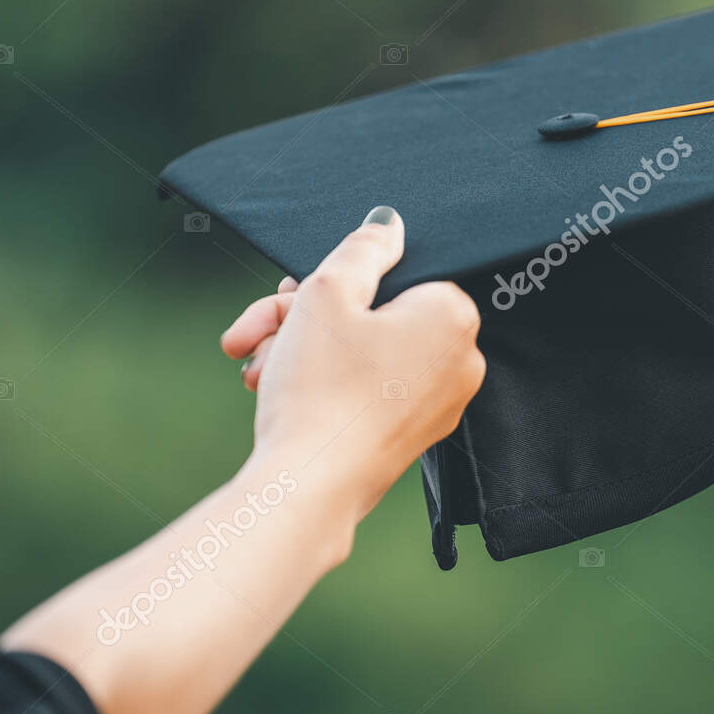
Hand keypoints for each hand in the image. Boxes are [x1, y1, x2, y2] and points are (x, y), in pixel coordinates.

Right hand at [220, 208, 485, 523]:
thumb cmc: (322, 390)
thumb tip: (387, 226)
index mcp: (453, 316)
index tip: (291, 292)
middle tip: (256, 329)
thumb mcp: (328, 293)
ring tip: (255, 366)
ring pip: (360, 352)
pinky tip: (271, 387)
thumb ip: (361, 249)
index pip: (392, 273)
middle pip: (369, 314)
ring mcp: (436, 403)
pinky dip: (321, 382)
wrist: (307, 488)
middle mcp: (458, 361)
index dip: (334, 281)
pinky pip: (365, 389)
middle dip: (301, 317)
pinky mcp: (408, 434)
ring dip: (299, 349)